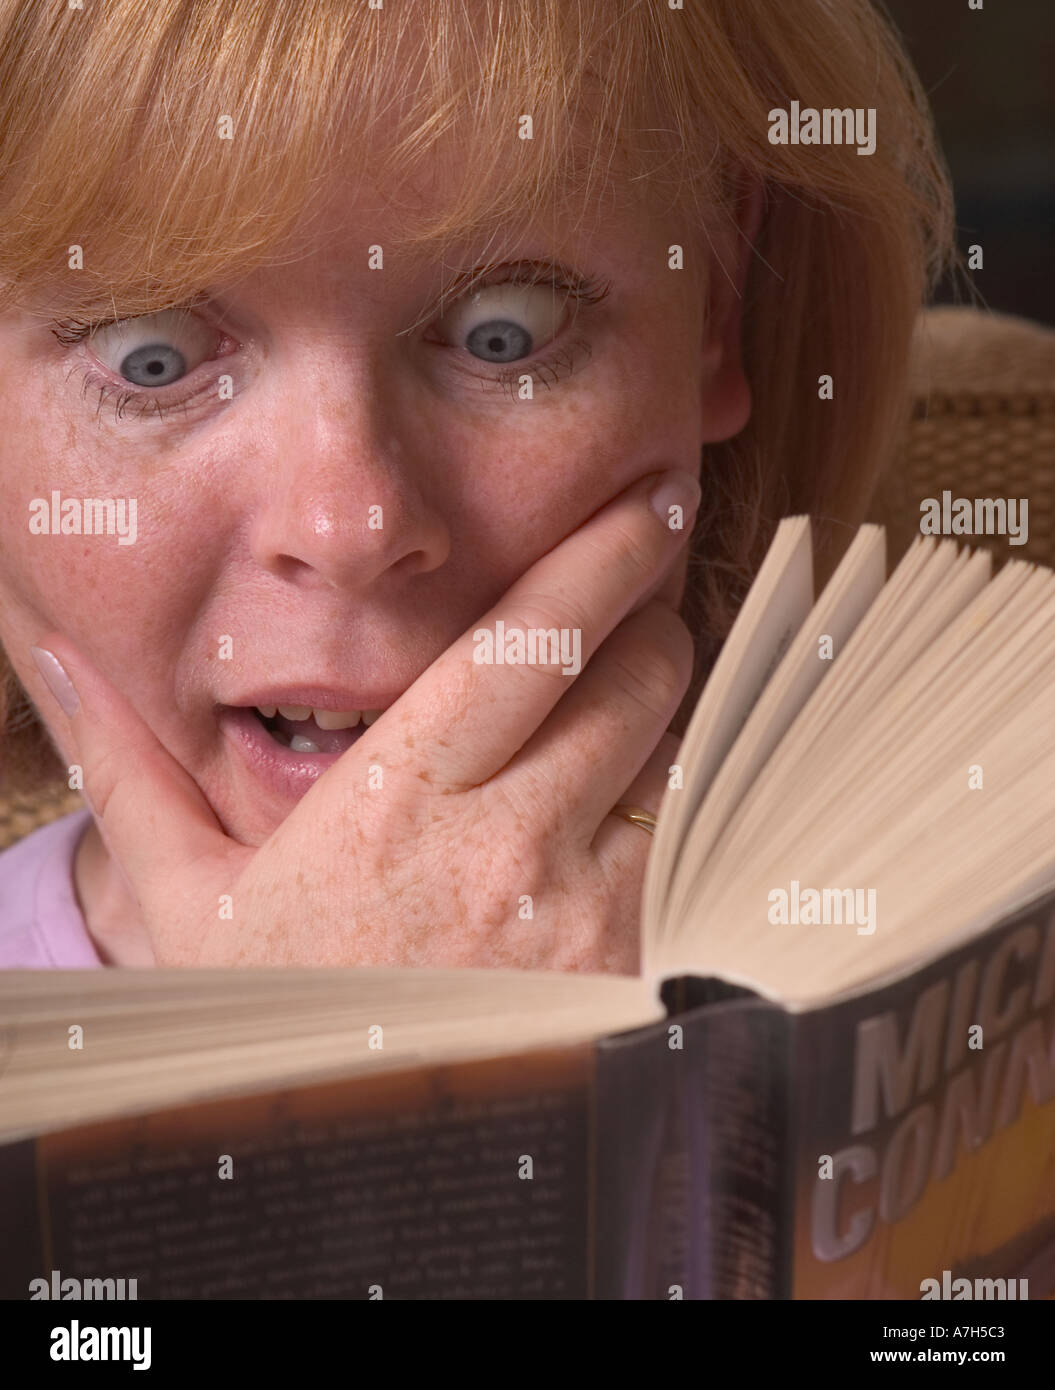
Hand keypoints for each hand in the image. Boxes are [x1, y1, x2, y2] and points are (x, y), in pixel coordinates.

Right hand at [32, 467, 699, 969]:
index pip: (532, 637)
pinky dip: (680, 803)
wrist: (352, 1159)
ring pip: (676, 755)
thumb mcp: (186, 902)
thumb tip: (57, 667)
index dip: (604, 556)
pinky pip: (692, 843)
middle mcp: (507, 842)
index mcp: (399, 798)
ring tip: (632, 704)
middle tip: (635, 609)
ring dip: (666, 712)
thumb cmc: (277, 1019)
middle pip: (633, 678)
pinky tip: (636, 809)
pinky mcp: (633, 963)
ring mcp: (585, 909)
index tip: (643, 505)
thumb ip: (131, 772)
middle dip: (648, 624)